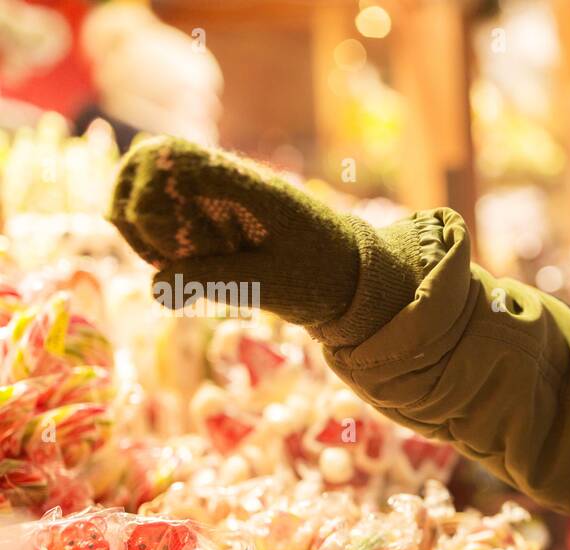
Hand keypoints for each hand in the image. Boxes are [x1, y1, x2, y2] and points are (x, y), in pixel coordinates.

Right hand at [109, 136, 420, 344]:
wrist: (354, 276)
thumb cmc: (319, 277)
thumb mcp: (269, 285)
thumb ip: (214, 281)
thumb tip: (155, 287)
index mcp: (240, 183)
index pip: (165, 158)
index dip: (142, 196)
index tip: (156, 244)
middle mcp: (225, 178)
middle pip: (147, 164)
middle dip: (132, 207)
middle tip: (155, 255)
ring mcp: (219, 192)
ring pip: (152, 183)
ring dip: (142, 219)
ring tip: (166, 260)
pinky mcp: (219, 212)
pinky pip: (170, 205)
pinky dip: (159, 230)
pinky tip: (176, 263)